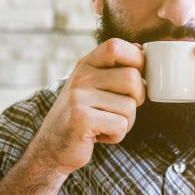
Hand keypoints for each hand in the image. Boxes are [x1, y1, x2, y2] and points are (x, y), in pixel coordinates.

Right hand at [26, 38, 144, 176]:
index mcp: (86, 65)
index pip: (116, 46)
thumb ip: (114, 69)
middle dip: (137, 99)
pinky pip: (121, 125)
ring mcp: (79, 97)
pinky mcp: (82, 119)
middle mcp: (81, 77)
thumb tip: (142, 49)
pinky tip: (99, 135)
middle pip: (133, 78)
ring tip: (105, 124)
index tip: (140, 76)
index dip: (137, 59)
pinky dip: (117, 136)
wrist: (52, 148)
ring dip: (126, 122)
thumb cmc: (82, 117)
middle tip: (121, 110)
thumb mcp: (94, 86)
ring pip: (130, 106)